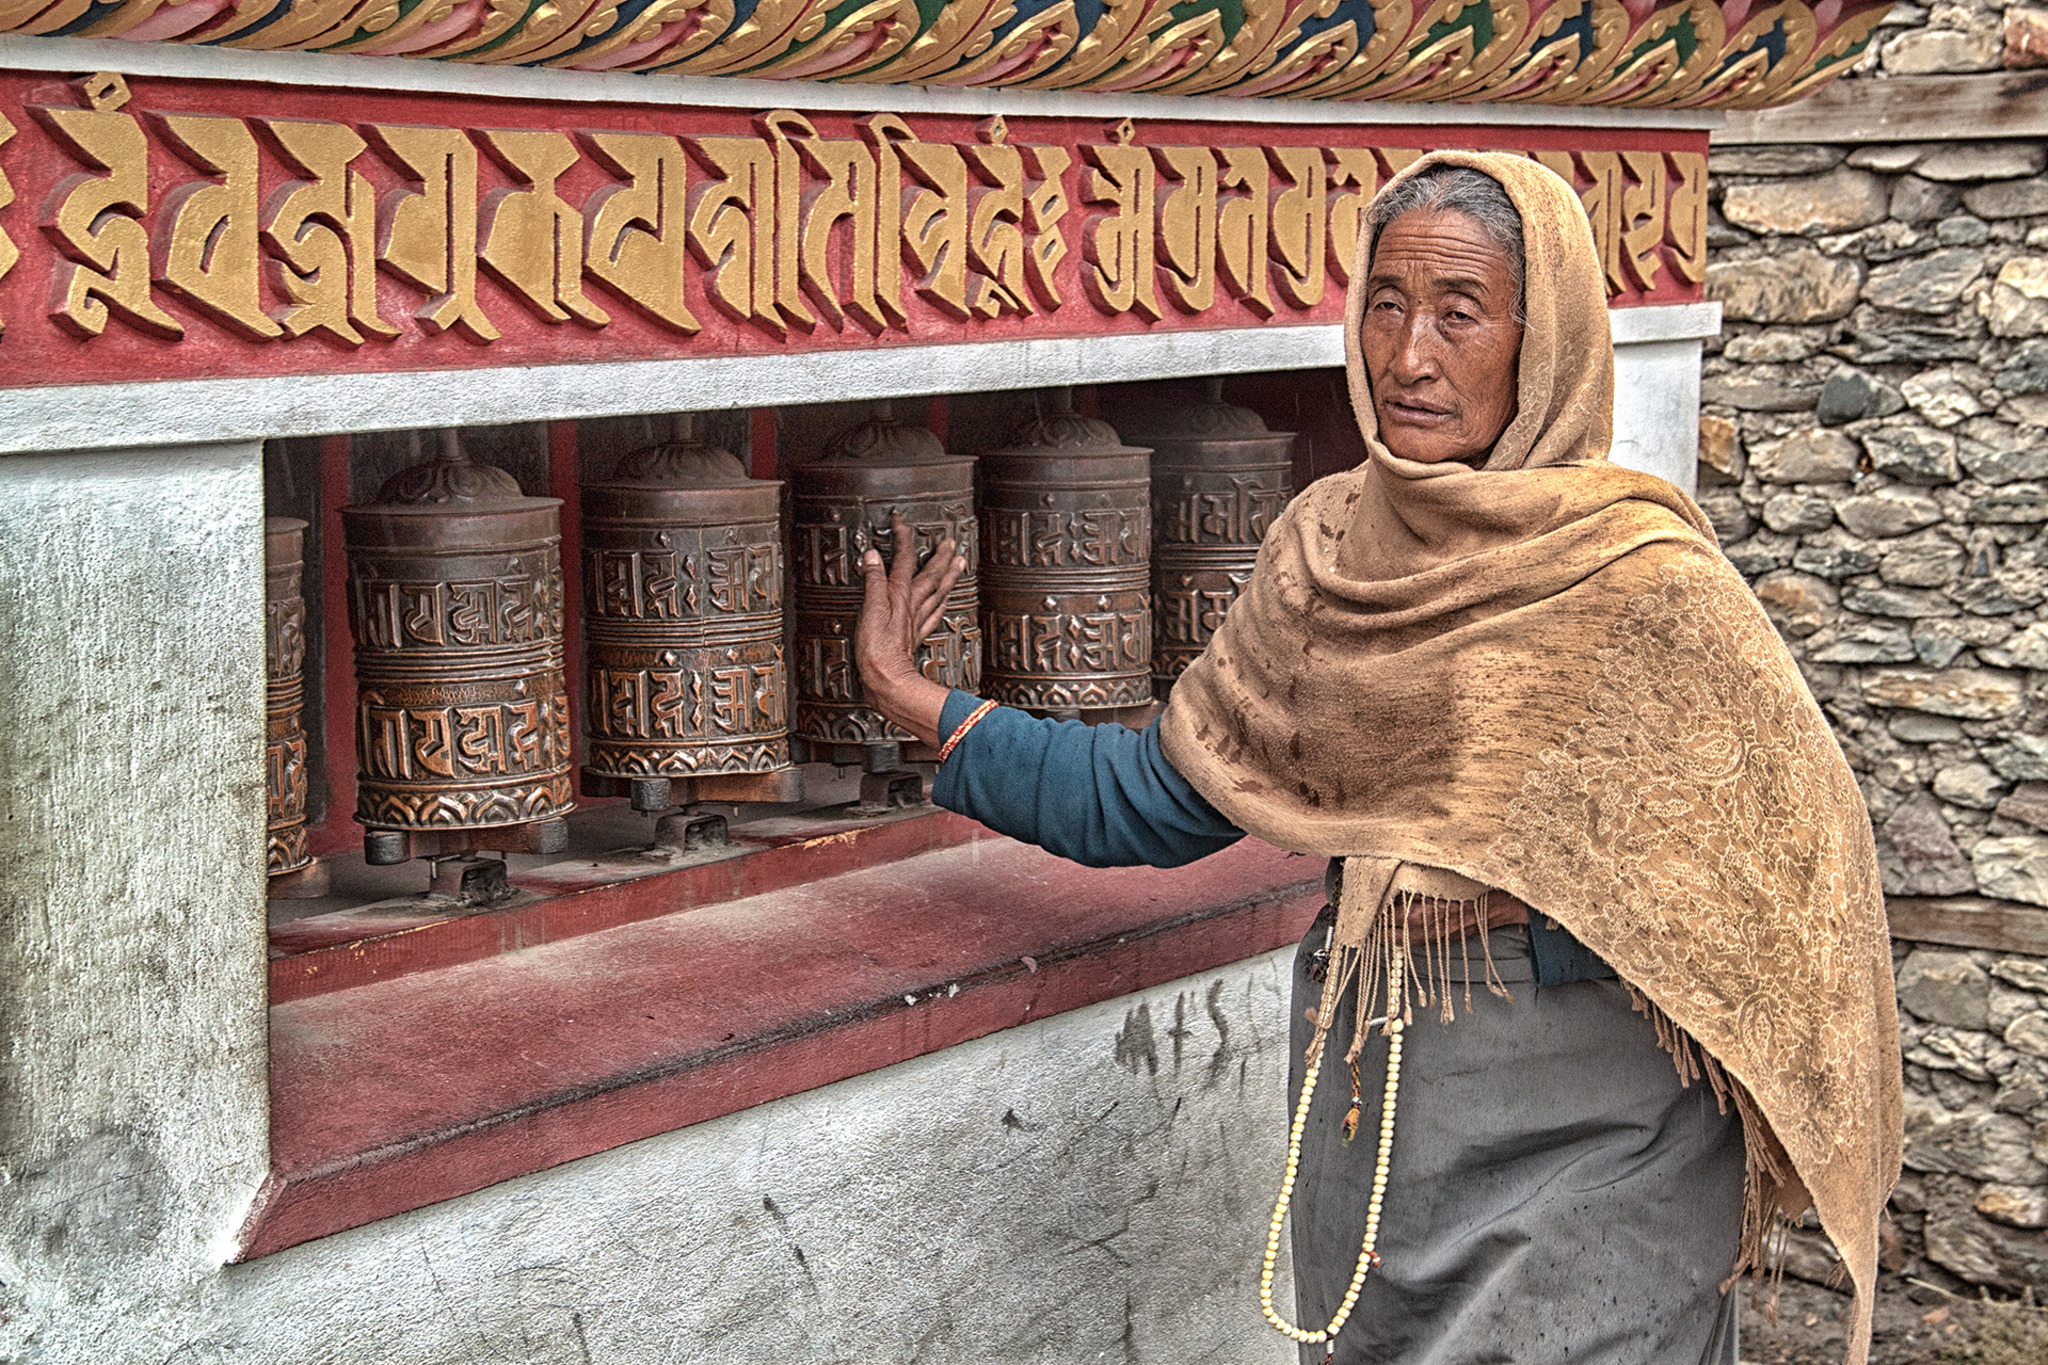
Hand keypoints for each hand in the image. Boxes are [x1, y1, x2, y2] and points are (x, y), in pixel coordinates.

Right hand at [854, 513, 967, 746]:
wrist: (889, 682)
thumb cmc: (878, 652)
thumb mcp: (869, 612)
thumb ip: (873, 582)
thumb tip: (873, 556)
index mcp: (899, 596)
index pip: (903, 560)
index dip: (903, 539)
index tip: (901, 522)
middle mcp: (912, 606)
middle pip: (930, 575)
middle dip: (939, 556)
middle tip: (950, 542)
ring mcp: (916, 621)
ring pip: (937, 592)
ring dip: (948, 575)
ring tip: (959, 562)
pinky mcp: (915, 636)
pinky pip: (934, 613)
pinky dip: (941, 602)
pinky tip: (945, 599)